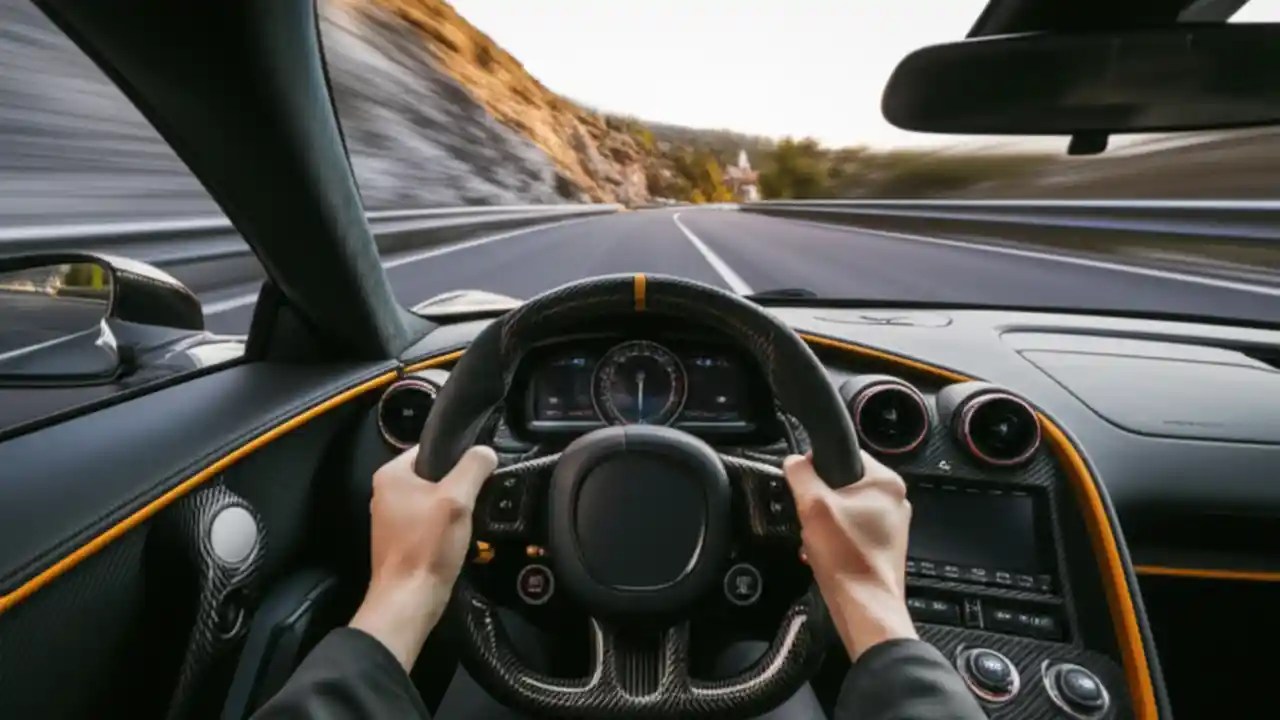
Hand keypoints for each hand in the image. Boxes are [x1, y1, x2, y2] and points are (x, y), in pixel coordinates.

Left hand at [349, 445, 496, 669]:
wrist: (409, 600)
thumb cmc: (428, 545)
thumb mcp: (457, 498)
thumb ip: (474, 467)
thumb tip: (486, 452)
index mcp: (391, 474)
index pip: (431, 448)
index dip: (458, 455)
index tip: (481, 469)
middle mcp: (386, 492)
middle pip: (434, 474)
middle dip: (458, 484)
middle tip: (481, 493)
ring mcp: (392, 518)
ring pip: (434, 499)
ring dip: (454, 507)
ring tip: (474, 515)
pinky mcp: (402, 540)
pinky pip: (430, 521)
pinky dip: (446, 526)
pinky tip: (462, 535)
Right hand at [784, 451, 916, 660]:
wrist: (863, 606)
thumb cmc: (845, 557)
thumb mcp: (813, 506)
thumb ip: (800, 475)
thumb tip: (793, 461)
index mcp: (887, 483)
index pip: (847, 454)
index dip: (817, 466)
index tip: (804, 486)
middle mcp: (895, 501)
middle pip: (844, 484)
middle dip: (819, 501)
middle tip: (810, 518)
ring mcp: (892, 525)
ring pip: (846, 509)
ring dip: (824, 522)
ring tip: (816, 539)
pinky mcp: (884, 547)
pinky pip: (852, 531)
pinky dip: (835, 538)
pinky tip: (823, 552)